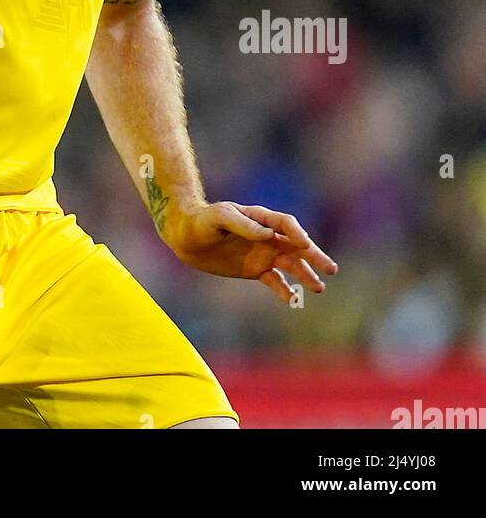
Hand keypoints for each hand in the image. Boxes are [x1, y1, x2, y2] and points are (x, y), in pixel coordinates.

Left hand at [163, 201, 337, 302]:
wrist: (186, 237)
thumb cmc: (202, 221)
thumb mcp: (219, 217)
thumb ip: (242, 224)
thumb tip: (267, 235)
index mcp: (259, 218)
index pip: (285, 224)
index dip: (297, 233)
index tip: (305, 244)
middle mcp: (266, 236)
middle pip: (296, 245)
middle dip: (314, 256)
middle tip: (331, 268)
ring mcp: (262, 253)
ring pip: (290, 265)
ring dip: (305, 275)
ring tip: (319, 287)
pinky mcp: (255, 269)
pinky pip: (275, 281)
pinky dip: (285, 290)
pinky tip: (294, 300)